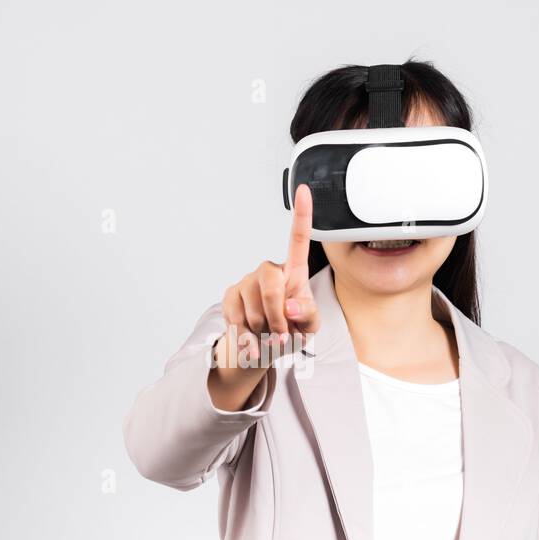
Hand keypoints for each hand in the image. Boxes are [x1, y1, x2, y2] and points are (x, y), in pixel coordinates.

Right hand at [208, 185, 320, 408]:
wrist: (262, 350)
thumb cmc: (290, 331)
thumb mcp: (308, 327)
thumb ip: (307, 316)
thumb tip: (290, 306)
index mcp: (293, 273)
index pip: (298, 240)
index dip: (302, 215)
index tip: (304, 190)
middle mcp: (269, 271)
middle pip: (271, 286)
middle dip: (277, 316)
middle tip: (281, 335)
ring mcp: (247, 281)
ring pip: (254, 308)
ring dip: (264, 330)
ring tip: (268, 335)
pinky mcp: (230, 295)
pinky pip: (237, 317)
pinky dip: (247, 335)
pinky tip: (253, 336)